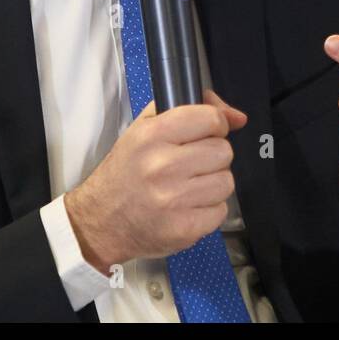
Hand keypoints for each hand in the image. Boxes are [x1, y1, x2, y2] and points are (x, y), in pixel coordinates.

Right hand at [65, 88, 246, 274]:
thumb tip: (238, 117)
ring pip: (226, 182)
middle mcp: (162, 166)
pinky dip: (209, 210)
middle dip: (212, 157)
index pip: (210, 119)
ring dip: (213, 184)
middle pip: (223, 151)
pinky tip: (188, 207)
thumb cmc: (126, 171)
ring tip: (189, 187)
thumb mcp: (145, 128)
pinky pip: (221, 211)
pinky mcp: (184, 229)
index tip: (206, 133)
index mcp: (152, 136)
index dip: (215, 125)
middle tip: (192, 165)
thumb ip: (191, 110)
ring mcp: (174, 201)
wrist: (100, 221)